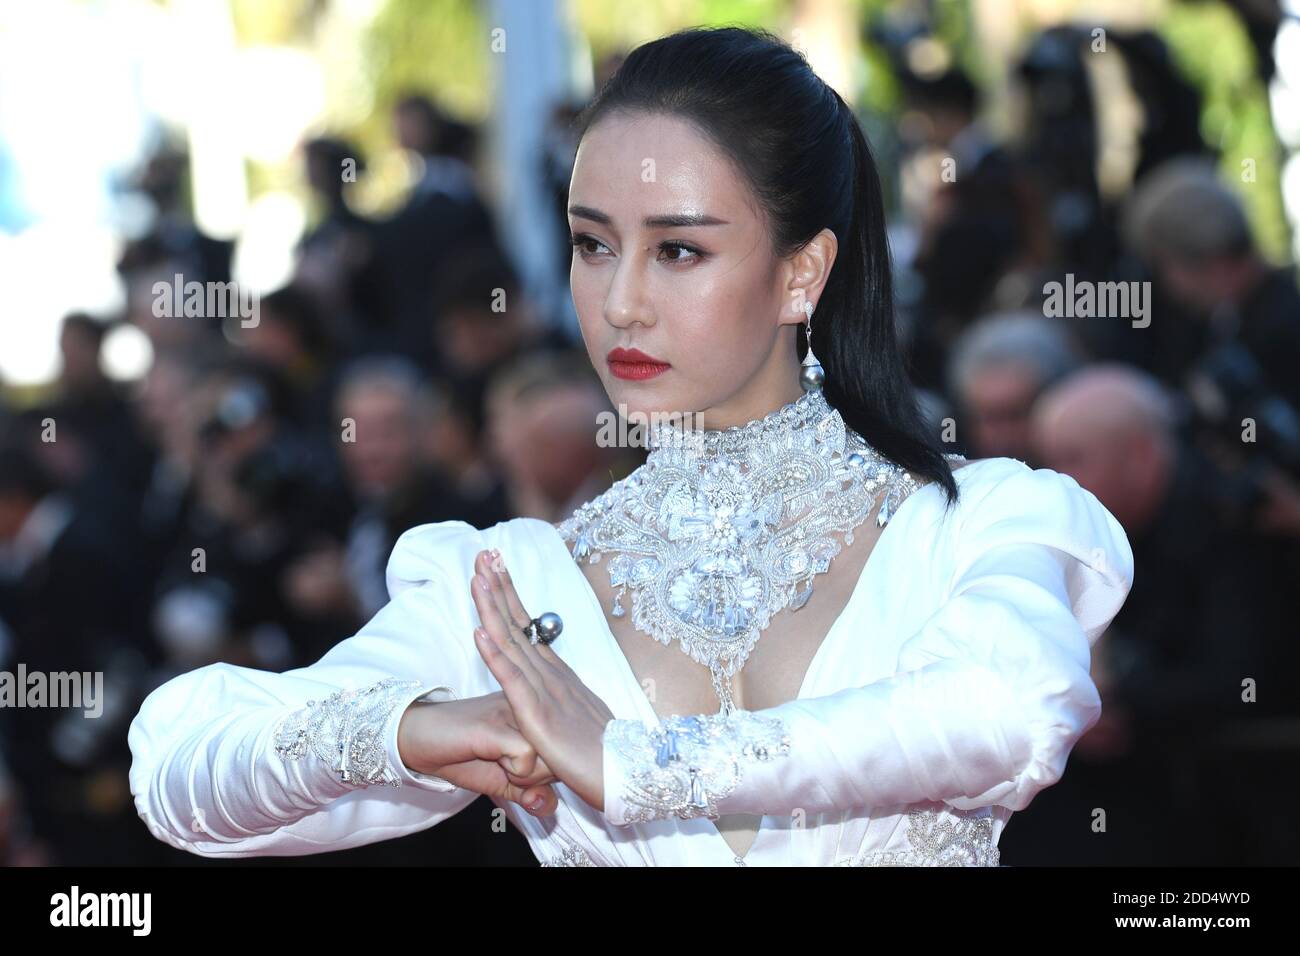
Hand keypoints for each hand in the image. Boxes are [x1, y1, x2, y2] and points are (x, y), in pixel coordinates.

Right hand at [397, 690, 559, 815]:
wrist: (419, 738)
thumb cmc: (460, 755)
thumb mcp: (501, 780)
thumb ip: (528, 792)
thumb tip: (549, 806)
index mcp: (534, 714)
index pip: (565, 748)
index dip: (547, 771)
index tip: (516, 765)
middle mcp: (529, 707)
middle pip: (561, 753)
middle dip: (537, 775)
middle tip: (504, 763)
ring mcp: (514, 711)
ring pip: (548, 755)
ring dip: (524, 773)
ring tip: (497, 759)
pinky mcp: (497, 723)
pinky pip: (526, 756)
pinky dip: (513, 770)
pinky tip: (490, 756)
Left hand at [470, 548, 614, 813]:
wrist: (628, 777)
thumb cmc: (605, 757)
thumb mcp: (579, 721)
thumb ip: (563, 703)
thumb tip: (553, 692)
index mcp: (559, 675)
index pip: (528, 627)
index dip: (510, 595)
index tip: (496, 567)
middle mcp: (552, 675)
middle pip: (519, 624)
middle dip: (499, 587)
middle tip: (483, 553)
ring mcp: (546, 692)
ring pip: (513, 642)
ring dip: (492, 608)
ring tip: (477, 578)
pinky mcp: (539, 714)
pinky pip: (513, 680)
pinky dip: (495, 654)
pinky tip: (479, 632)